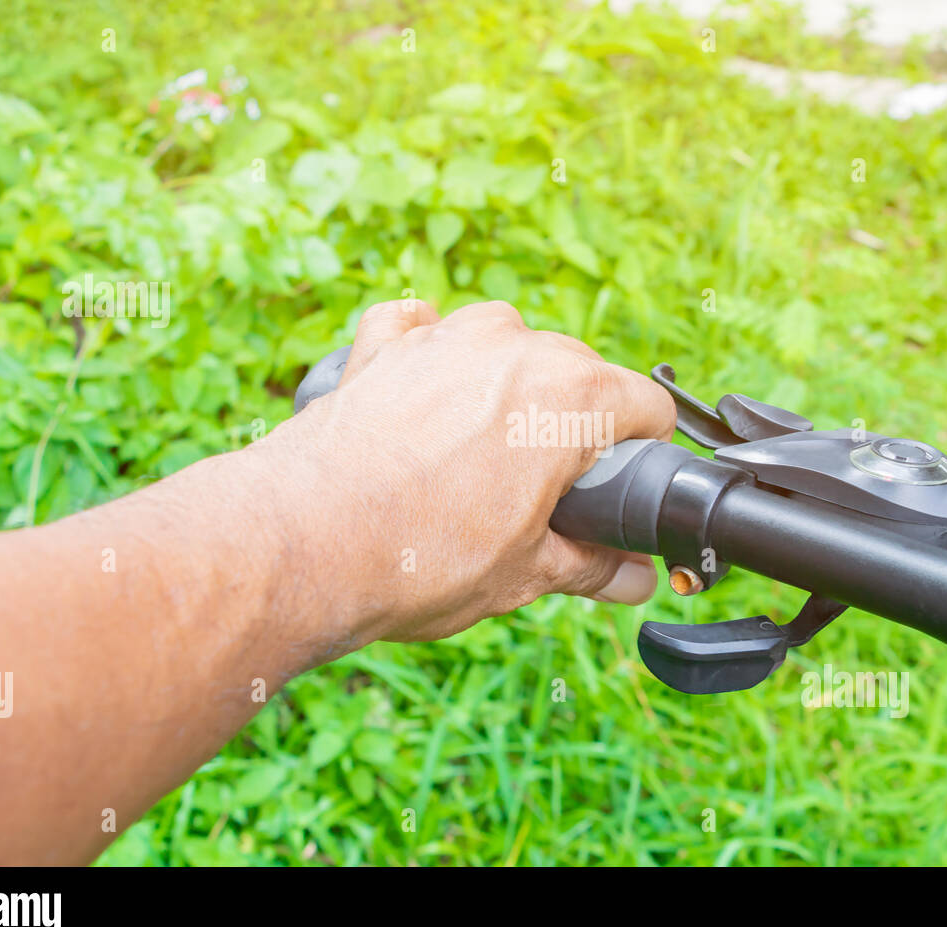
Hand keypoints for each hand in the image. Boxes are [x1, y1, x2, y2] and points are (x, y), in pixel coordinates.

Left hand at [255, 299, 677, 663]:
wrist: (301, 545)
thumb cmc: (418, 558)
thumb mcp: (524, 574)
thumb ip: (591, 565)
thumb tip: (633, 578)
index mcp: (570, 397)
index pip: (646, 405)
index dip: (644, 450)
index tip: (622, 484)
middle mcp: (514, 346)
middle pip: (577, 370)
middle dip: (573, 423)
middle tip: (544, 490)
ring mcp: (443, 337)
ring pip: (504, 341)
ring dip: (505, 383)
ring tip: (478, 453)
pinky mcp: (381, 346)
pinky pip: (419, 326)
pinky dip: (428, 351)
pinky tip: (421, 392)